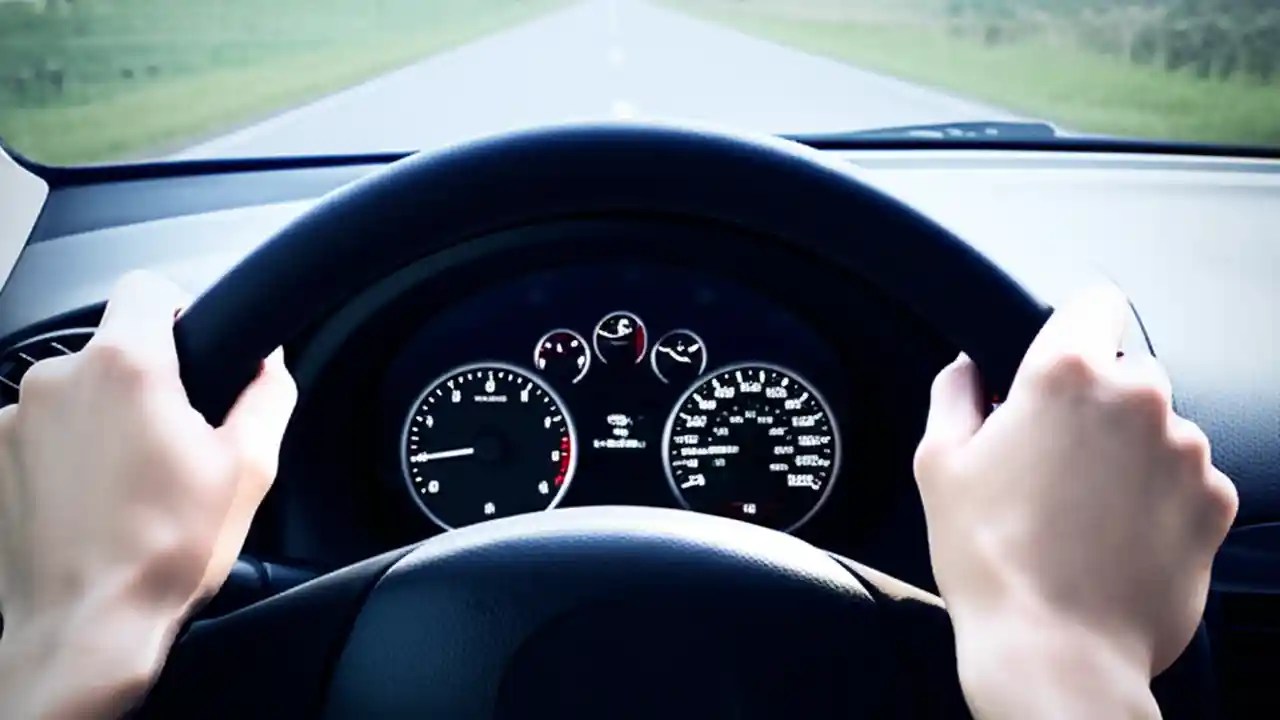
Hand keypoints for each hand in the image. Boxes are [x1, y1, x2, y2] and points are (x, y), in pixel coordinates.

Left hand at [0, 271, 295, 718]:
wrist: (88, 623)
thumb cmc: (163, 551)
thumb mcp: (249, 468)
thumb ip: (267, 394)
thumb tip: (269, 364)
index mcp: (128, 368)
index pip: (148, 288)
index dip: (179, 309)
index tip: (192, 343)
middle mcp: (59, 380)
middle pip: (112, 347)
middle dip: (145, 381)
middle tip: (174, 440)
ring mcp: (15, 421)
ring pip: (75, 393)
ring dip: (102, 420)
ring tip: (130, 482)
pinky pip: (41, 434)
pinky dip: (66, 455)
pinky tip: (94, 501)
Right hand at [914, 287, 1236, 716]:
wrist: (1054, 649)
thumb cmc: (992, 559)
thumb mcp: (939, 464)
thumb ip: (954, 395)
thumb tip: (966, 369)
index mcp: (1065, 374)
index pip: (1096, 302)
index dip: (1076, 327)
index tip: (1065, 356)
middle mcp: (1138, 399)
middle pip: (1129, 370)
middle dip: (1099, 402)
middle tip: (1057, 457)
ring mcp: (1185, 450)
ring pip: (1161, 426)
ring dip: (1132, 451)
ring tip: (1085, 507)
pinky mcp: (1216, 501)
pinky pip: (1189, 476)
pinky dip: (1160, 495)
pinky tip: (1117, 532)